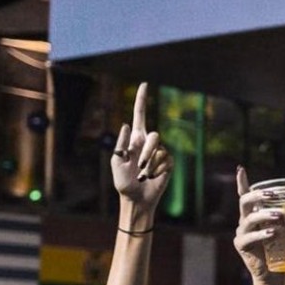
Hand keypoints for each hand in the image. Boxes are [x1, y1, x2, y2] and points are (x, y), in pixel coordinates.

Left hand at [112, 83, 172, 210]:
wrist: (136, 199)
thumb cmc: (123, 183)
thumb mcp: (117, 162)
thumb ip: (121, 143)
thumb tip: (126, 124)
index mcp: (135, 140)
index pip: (140, 116)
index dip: (142, 100)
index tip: (144, 84)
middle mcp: (148, 144)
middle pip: (154, 136)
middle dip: (147, 152)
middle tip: (139, 168)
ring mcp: (159, 153)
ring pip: (160, 149)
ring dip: (150, 165)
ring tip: (143, 177)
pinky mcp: (168, 163)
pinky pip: (166, 161)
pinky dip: (157, 171)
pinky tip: (152, 178)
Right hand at [233, 167, 281, 279]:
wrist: (275, 275)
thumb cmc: (283, 251)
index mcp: (254, 214)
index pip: (246, 195)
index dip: (242, 182)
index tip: (241, 168)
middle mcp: (245, 221)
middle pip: (245, 201)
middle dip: (258, 195)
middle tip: (273, 195)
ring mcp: (242, 233)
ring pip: (249, 218)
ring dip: (265, 214)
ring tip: (280, 216)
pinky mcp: (241, 245)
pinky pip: (249, 237)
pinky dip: (262, 234)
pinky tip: (273, 233)